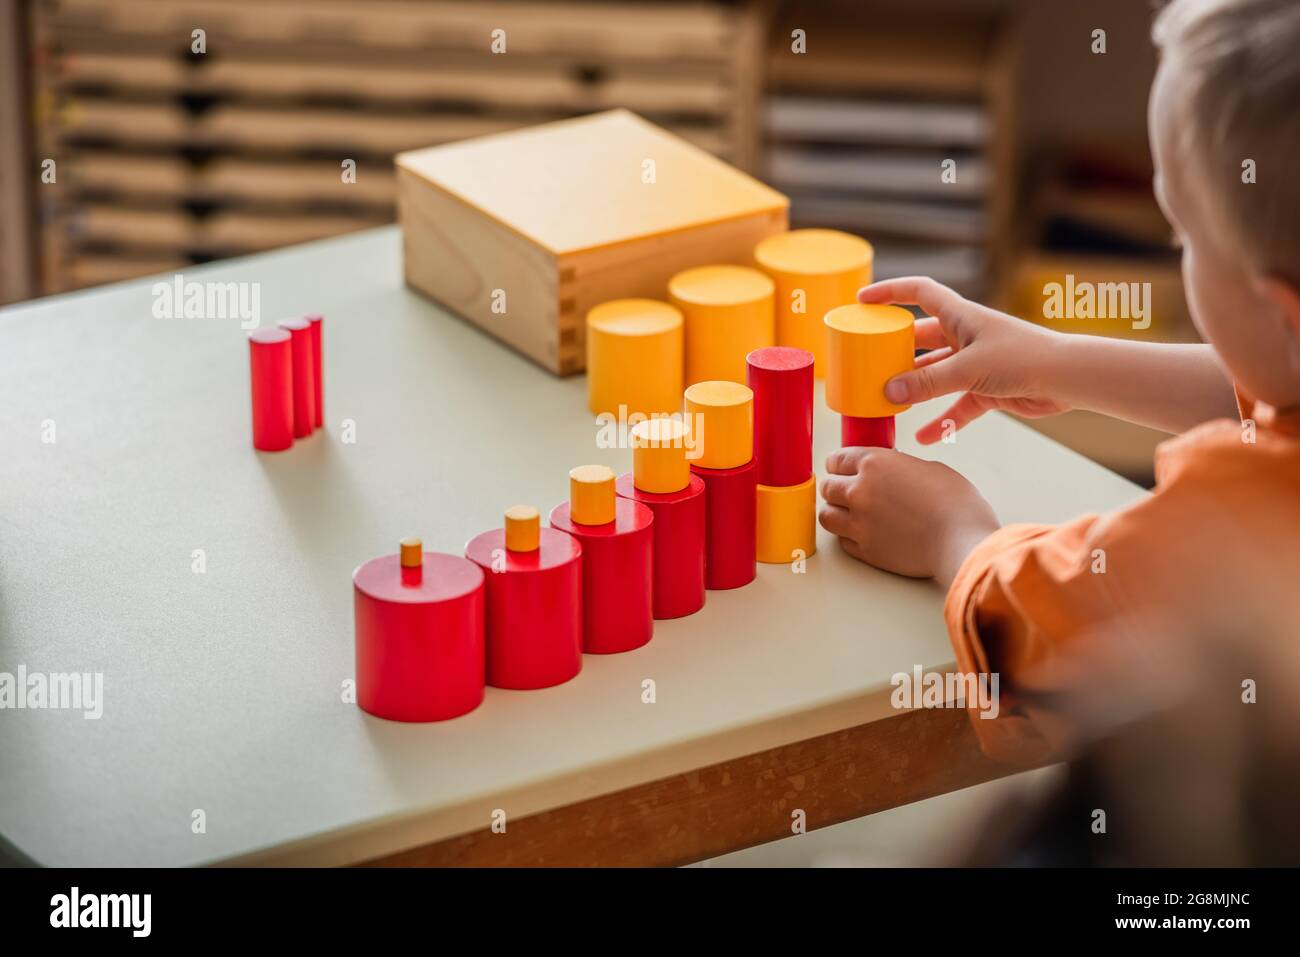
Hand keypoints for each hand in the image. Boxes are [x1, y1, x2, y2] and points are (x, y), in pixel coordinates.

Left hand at [819, 446, 999, 585]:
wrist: (961, 539)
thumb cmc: (954, 502)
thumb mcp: (928, 468)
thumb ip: (899, 468)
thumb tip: (892, 473)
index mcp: (874, 464)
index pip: (837, 459)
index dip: (839, 464)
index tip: (841, 468)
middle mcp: (859, 492)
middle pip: (827, 487)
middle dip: (835, 487)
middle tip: (844, 490)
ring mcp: (859, 523)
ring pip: (826, 516)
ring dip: (835, 512)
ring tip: (848, 513)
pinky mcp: (865, 550)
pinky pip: (842, 541)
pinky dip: (848, 536)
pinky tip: (862, 532)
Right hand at [858, 277, 1070, 443]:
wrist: (1067, 378)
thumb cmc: (1022, 358)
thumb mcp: (968, 369)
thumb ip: (927, 383)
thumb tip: (888, 393)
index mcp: (960, 316)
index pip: (918, 293)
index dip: (889, 292)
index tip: (862, 302)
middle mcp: (965, 335)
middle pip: (921, 339)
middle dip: (896, 352)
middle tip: (869, 366)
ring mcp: (976, 363)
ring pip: (935, 375)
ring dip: (915, 390)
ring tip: (887, 403)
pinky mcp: (988, 389)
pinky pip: (956, 406)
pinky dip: (942, 421)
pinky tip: (924, 437)